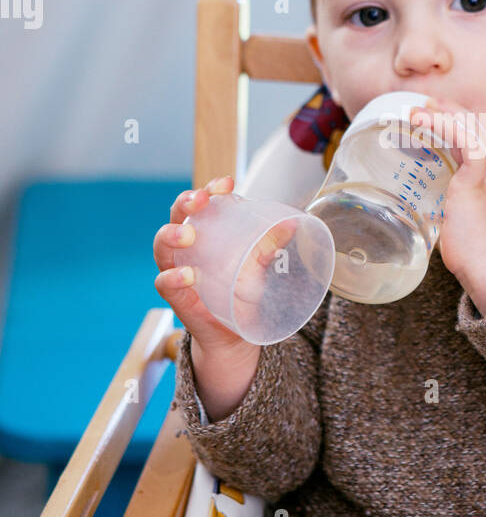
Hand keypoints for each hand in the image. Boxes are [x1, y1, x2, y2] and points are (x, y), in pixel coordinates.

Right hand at [153, 176, 298, 354]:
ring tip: (187, 234)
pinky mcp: (176, 296)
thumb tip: (293, 223)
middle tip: (201, 200)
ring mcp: (176, 269)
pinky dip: (174, 277)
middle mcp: (185, 247)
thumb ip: (270, 245)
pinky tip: (188, 275)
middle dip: (185, 202)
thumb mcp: (258, 266)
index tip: (227, 183)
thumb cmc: (241, 291)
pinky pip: (165, 283)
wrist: (234, 333)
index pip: (201, 203)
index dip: (210, 189)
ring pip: (161, 245)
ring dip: (171, 234)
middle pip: (176, 216)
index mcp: (204, 232)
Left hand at [410, 96, 485, 310]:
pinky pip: (469, 143)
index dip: (456, 124)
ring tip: (419, 109)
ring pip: (472, 129)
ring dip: (443, 114)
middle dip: (449, 111)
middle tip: (423, 105)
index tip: (432, 117)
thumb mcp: (458, 220)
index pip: (477, 140)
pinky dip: (447, 126)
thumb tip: (418, 208)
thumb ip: (446, 207)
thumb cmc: (475, 253)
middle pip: (475, 128)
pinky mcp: (479, 181)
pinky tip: (425, 119)